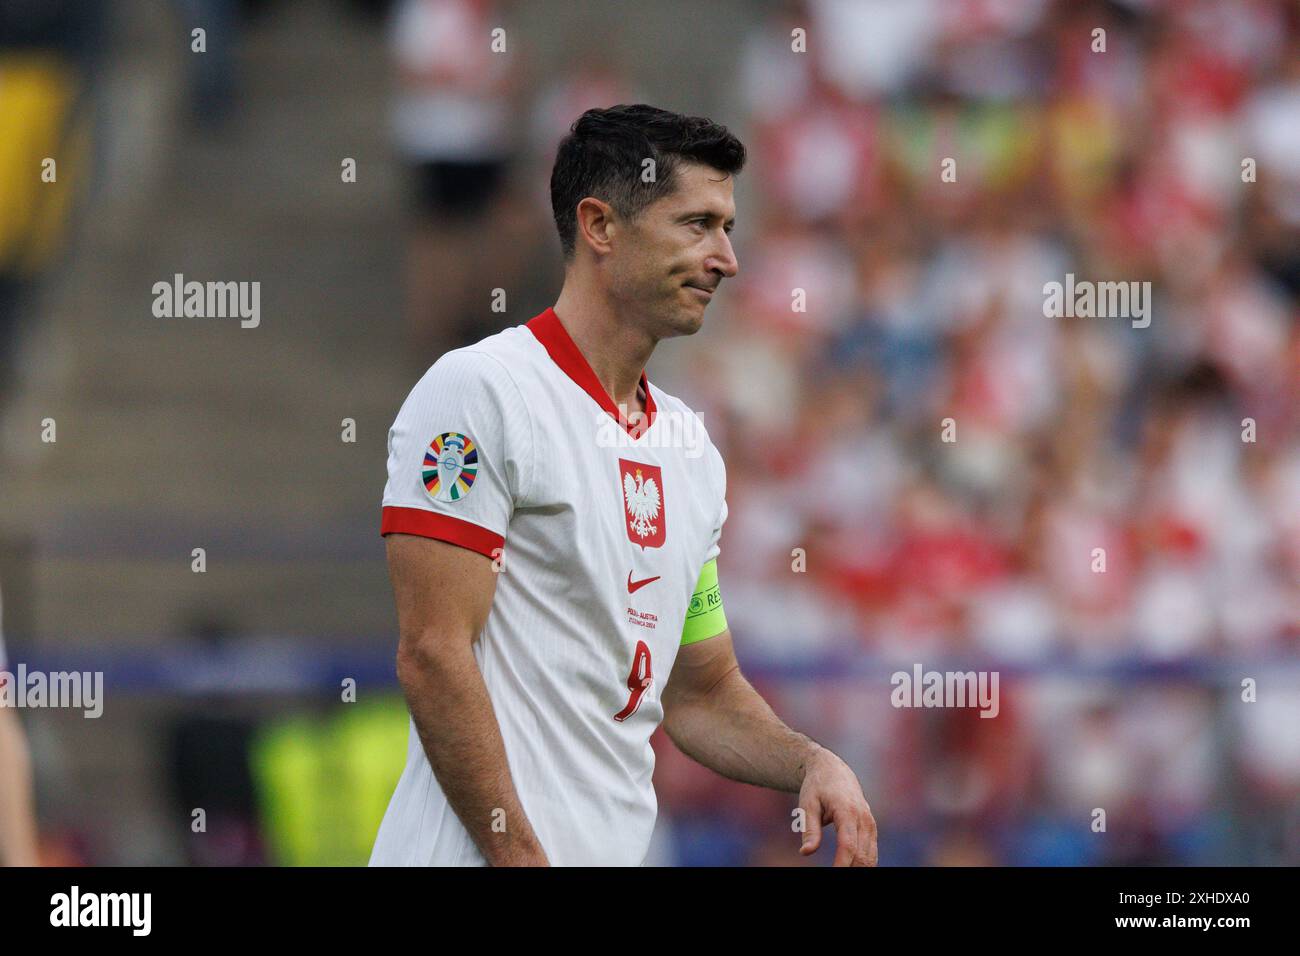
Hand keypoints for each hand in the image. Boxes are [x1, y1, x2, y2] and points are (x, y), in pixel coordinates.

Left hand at [797, 747, 877, 865]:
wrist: (833, 770)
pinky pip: (871, 852)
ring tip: (840, 870)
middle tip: (833, 875)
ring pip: (870, 856)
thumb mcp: (807, 805)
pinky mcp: (871, 827)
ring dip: (858, 868)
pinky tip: (851, 868)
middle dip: (850, 869)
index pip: (848, 845)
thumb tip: (806, 852)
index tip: (832, 874)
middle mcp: (863, 817)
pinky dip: (863, 864)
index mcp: (847, 810)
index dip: (841, 864)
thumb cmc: (816, 787)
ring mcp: (870, 823)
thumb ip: (809, 829)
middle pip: (862, 854)